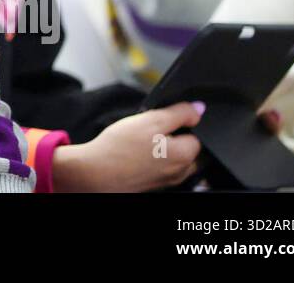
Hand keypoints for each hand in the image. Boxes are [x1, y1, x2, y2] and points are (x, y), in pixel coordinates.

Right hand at [53, 102, 202, 192]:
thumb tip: (199, 108)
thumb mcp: (151, 119)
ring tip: (139, 142)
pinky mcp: (153, 185)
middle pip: (187, 147)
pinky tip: (135, 153)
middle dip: (172, 137)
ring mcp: (167, 181)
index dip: (179, 123)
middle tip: (148, 131)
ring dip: (162, 148)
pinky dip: (151, 158)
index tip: (160, 122)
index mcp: (185, 155)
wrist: (95, 173)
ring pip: (173, 157)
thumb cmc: (120, 148)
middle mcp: (181, 172)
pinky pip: (160, 167)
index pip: (197, 134)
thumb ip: (180, 113)